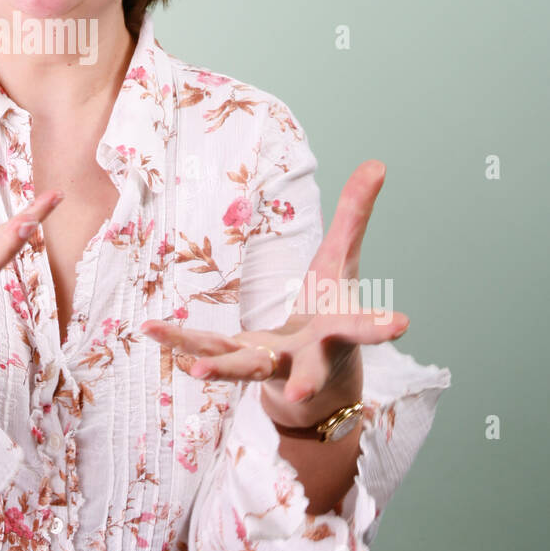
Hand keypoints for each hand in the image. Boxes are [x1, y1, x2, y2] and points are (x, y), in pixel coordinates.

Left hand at [141, 160, 407, 424]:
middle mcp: (305, 356)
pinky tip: (150, 330)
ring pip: (245, 370)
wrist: (317, 382)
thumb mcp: (342, 262)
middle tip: (305, 388)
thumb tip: (377, 162)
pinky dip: (180, 341)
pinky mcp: (238, 363)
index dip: (378, 326)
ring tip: (197, 373)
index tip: (401, 324)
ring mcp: (269, 366)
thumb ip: (354, 215)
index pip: (360, 328)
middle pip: (308, 365)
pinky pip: (207, 351)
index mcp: (335, 331)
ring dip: (221, 370)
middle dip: (308, 377)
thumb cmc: (329, 314)